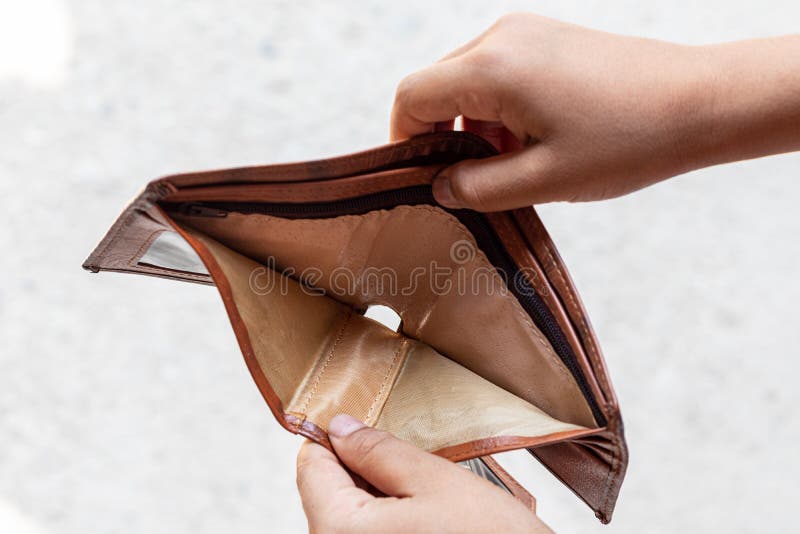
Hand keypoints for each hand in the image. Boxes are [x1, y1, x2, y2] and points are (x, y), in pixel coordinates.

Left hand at [296, 414, 550, 533]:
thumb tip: (341, 429)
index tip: (364, 421)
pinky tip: (434, 521)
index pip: (311, 466)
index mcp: (339, 532)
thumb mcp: (435, 482)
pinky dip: (395, 521)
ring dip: (385, 496)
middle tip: (413, 458)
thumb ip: (379, 451)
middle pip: (330, 493)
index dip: (335, 435)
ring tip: (432, 494)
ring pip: (354, 517)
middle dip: (366, 467)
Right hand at [390, 13, 799, 209]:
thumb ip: (478, 188)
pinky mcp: (545, 37)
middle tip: (470, 181)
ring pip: (465, 81)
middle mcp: (501, 38)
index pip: (410, 97)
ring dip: (471, 127)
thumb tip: (438, 188)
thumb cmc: (627, 141)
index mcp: (492, 69)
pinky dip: (496, 110)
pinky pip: (497, 73)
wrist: (700, 101)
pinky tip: (530, 141)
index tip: (422, 179)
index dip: (404, 142)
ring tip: (510, 165)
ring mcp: (525, 32)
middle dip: (441, 137)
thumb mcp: (543, 180)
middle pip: (435, 87)